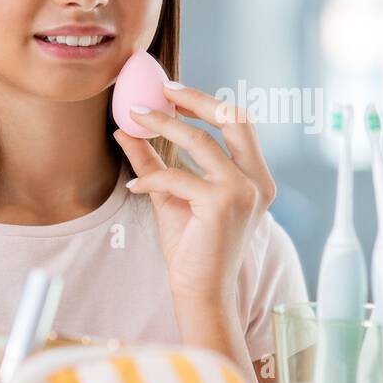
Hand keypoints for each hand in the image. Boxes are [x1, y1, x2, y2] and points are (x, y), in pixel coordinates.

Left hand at [112, 82, 276, 364]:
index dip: (205, 101)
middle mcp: (256, 181)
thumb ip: (154, 163)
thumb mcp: (173, 197)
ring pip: (199, 140)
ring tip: (133, 121)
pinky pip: (178, 176)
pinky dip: (150, 178)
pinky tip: (134, 186)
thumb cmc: (192, 249)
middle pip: (231, 118)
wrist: (201, 292)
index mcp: (255, 177)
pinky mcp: (221, 204)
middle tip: (159, 91)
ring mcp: (242, 191)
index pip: (238, 122)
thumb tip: (126, 130)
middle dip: (194, 98)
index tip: (171, 90)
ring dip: (162, 125)